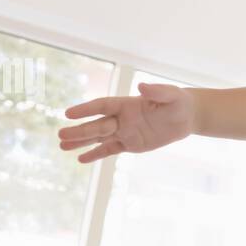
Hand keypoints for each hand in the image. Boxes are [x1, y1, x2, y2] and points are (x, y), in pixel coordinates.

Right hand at [57, 82, 195, 162]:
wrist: (185, 116)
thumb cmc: (178, 101)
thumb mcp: (171, 95)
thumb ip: (156, 91)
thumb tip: (141, 87)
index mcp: (127, 103)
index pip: (102, 106)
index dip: (86, 110)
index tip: (68, 113)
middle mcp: (121, 118)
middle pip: (97, 125)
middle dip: (79, 131)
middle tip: (60, 136)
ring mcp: (124, 131)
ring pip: (98, 138)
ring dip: (81, 142)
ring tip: (62, 146)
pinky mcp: (130, 144)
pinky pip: (110, 150)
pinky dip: (96, 155)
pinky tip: (81, 159)